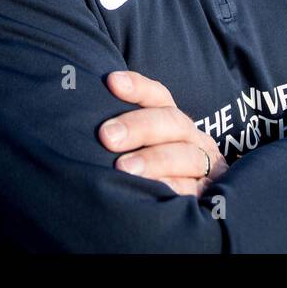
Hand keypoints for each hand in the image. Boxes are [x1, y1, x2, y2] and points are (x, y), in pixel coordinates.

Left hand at [97, 69, 228, 196]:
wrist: (199, 205)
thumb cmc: (150, 169)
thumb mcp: (140, 146)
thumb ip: (120, 133)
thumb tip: (77, 116)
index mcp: (172, 120)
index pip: (158, 95)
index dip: (137, 87)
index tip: (112, 82)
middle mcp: (191, 137)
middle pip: (171, 122)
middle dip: (139, 126)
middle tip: (107, 136)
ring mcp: (204, 165)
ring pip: (185, 155)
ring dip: (154, 160)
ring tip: (124, 168)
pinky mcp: (208, 193)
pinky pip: (193, 189)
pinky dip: (172, 187)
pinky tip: (152, 191)